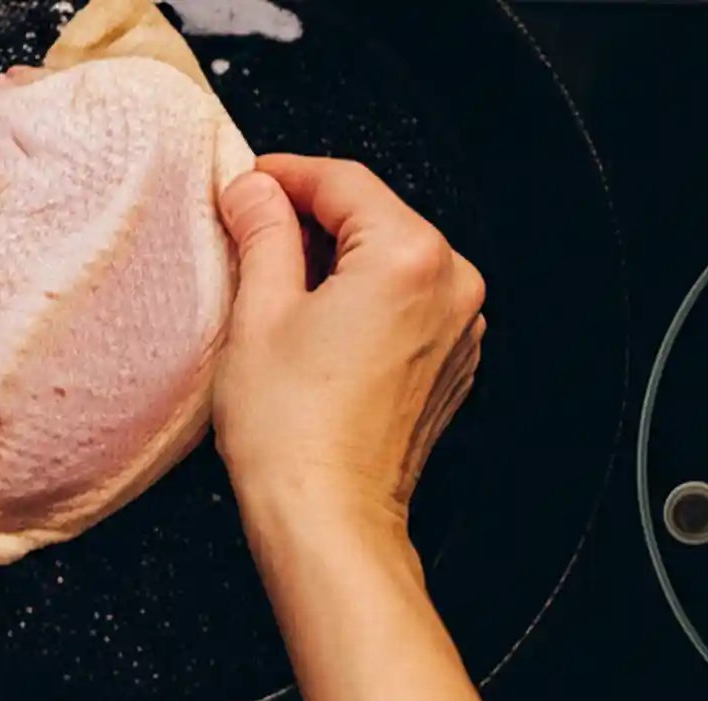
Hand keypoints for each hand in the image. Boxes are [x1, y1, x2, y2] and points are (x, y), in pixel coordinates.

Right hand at [213, 155, 488, 700]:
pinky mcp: (452, 363)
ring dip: (338, 257)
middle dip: (310, 215)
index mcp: (409, 258)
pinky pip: (407, 302)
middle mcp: (452, 285)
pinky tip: (315, 322)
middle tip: (249, 227)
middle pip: (374, 217)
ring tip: (276, 280)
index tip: (247, 181)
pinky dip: (364, 296)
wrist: (328, 519)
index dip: (285, 174)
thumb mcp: (259, 313)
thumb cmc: (291, 430)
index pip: (343, 182)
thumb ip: (263, 234)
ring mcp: (460, 328)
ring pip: (391, 259)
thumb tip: (254, 189)